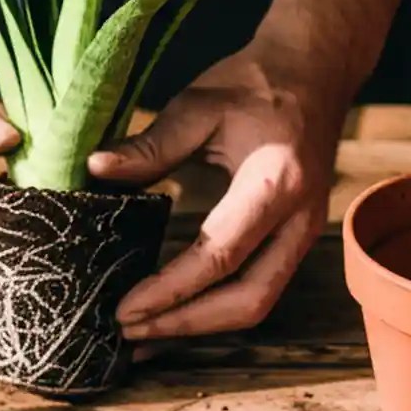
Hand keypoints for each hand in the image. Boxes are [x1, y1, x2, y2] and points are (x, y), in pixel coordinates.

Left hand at [88, 39, 345, 346]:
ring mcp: (304, 235)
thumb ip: (151, 144)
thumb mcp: (200, 104)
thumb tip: (95, 171)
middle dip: (187, 325)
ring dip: (200, 327)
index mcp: (276, 182)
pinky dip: (215, 310)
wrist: (316, 71)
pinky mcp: (295, 241)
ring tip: (143, 339)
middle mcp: (299, 219)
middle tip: (128, 333)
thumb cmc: (255, 84)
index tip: (125, 309)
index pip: (220, 255)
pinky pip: (259, 289)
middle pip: (249, 299)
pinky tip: (174, 317)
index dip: (171, 290)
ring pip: (258, 303)